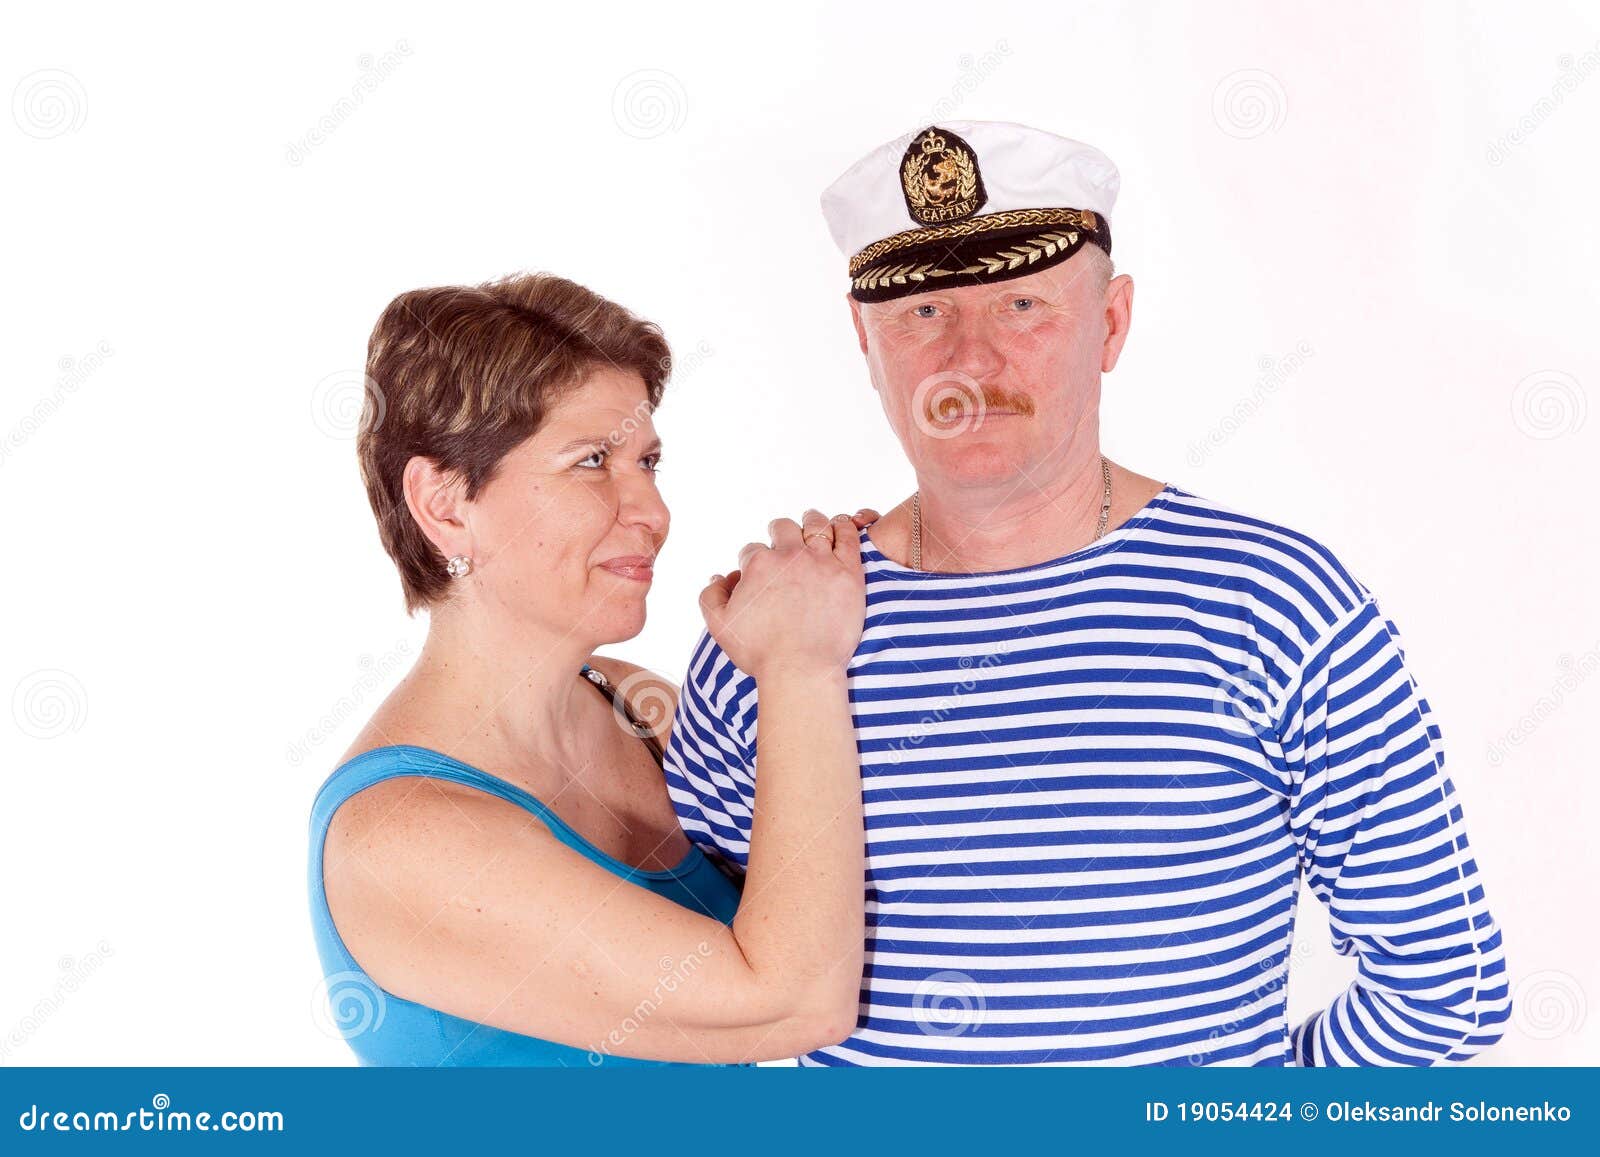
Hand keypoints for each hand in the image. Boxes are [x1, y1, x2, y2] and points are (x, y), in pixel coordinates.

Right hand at [699, 509, 866, 680]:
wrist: (801, 669)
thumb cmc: (760, 652)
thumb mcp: (719, 625)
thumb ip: (711, 595)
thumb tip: (719, 576)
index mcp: (759, 563)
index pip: (752, 550)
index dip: (753, 561)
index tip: (759, 574)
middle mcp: (790, 555)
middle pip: (783, 528)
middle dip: (779, 534)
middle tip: (783, 544)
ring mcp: (821, 561)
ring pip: (816, 525)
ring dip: (811, 522)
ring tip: (812, 525)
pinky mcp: (848, 573)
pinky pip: (848, 537)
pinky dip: (844, 527)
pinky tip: (840, 527)